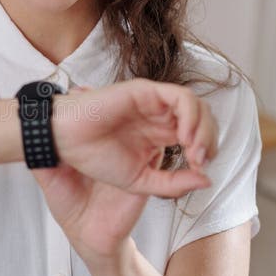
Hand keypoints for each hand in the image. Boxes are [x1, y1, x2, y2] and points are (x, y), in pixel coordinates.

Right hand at [34, 81, 216, 263]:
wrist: (66, 143)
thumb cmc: (95, 158)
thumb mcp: (141, 180)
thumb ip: (173, 184)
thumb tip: (206, 181)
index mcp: (160, 134)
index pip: (198, 137)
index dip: (206, 152)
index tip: (199, 171)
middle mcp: (160, 116)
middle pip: (203, 120)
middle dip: (209, 140)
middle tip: (199, 161)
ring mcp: (154, 102)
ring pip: (196, 106)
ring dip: (202, 129)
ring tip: (193, 151)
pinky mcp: (145, 91)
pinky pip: (180, 97)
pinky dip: (189, 115)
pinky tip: (183, 136)